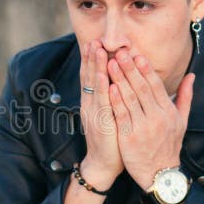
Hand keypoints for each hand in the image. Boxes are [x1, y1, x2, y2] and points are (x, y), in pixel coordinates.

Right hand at [79, 40, 123, 183]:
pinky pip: (103, 103)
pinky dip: (102, 89)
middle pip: (88, 76)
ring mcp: (94, 114)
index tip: (94, 42)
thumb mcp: (109, 115)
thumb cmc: (111, 140)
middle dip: (91, 57)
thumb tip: (115, 82)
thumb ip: (110, 98)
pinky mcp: (101, 124)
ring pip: (93, 86)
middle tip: (93, 39)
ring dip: (95, 67)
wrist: (103, 164)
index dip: (91, 60)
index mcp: (93, 102)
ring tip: (97, 50)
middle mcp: (90, 105)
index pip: (90, 76)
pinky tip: (104, 76)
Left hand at [107, 50, 194, 190]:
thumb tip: (191, 75)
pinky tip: (109, 88)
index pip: (156, 86)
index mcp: (169, 112)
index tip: (137, 54)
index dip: (145, 69)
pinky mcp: (129, 138)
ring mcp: (143, 128)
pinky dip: (115, 101)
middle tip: (119, 53)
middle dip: (130, 69)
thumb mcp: (182, 121)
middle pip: (142, 89)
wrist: (160, 174)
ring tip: (109, 64)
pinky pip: (121, 115)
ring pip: (130, 99)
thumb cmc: (169, 145)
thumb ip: (185, 97)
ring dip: (119, 80)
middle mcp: (157, 118)